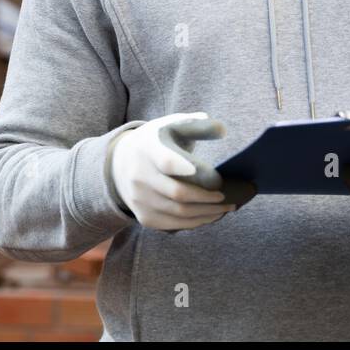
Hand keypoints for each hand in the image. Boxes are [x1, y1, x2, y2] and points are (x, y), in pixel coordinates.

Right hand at [110, 112, 254, 230]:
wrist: (121, 162)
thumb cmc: (158, 141)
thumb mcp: (173, 125)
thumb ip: (197, 126)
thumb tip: (222, 130)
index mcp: (148, 149)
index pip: (168, 162)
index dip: (192, 171)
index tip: (217, 178)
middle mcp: (139, 176)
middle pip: (178, 193)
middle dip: (208, 198)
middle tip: (228, 197)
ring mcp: (140, 199)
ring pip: (179, 212)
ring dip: (207, 213)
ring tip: (226, 208)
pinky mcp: (144, 217)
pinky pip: (173, 224)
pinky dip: (195, 222)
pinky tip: (211, 215)